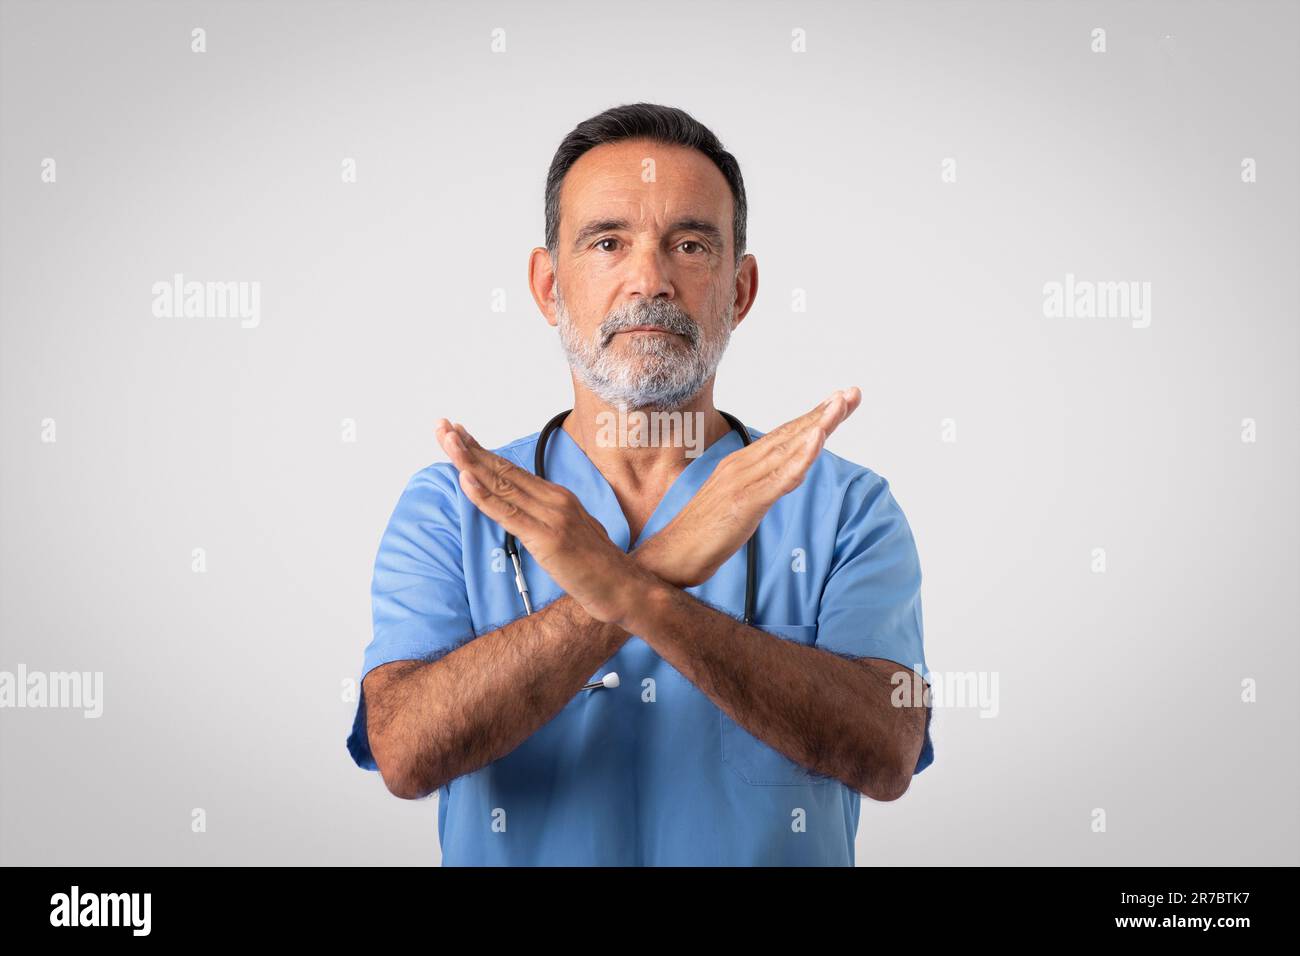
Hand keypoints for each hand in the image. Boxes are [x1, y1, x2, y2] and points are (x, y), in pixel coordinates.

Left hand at [434, 419, 654, 625]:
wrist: (622, 586)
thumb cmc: (596, 565)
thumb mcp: (570, 532)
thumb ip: (547, 517)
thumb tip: (525, 511)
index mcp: (558, 497)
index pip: (512, 470)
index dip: (483, 451)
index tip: (460, 435)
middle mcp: (554, 500)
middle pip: (503, 469)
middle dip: (469, 447)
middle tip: (443, 427)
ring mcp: (550, 517)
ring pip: (502, 485)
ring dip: (470, 462)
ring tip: (447, 442)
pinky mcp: (546, 539)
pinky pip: (508, 514)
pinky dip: (484, 496)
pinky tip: (466, 480)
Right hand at [633, 387, 861, 587]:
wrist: (672, 554)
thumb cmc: (703, 532)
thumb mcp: (739, 504)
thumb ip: (761, 486)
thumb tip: (787, 475)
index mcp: (742, 464)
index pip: (784, 436)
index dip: (813, 418)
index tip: (839, 401)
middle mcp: (743, 465)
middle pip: (791, 434)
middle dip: (824, 413)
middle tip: (852, 393)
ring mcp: (744, 481)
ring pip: (787, 449)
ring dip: (817, 425)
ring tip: (841, 404)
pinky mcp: (745, 502)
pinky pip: (779, 478)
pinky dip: (800, 458)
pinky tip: (817, 442)